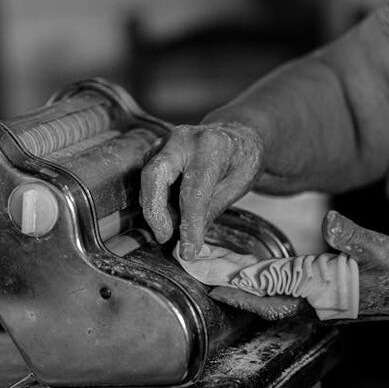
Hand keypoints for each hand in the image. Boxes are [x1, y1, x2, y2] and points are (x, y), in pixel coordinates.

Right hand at [140, 121, 262, 259]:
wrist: (238, 136)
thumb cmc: (241, 162)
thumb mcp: (236, 188)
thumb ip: (210, 213)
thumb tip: (190, 246)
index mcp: (211, 146)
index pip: (194, 192)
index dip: (189, 225)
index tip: (188, 251)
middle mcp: (183, 138)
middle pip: (154, 176)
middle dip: (155, 212)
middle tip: (165, 237)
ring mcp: (166, 140)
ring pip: (147, 178)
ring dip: (155, 208)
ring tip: (173, 227)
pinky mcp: (156, 149)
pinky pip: (147, 177)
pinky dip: (154, 198)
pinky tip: (169, 212)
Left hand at [211, 211, 388, 322]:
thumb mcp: (383, 249)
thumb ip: (355, 238)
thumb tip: (330, 223)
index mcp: (325, 296)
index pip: (274, 296)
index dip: (243, 291)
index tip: (215, 286)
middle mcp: (318, 306)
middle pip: (266, 300)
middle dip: (237, 290)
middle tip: (206, 275)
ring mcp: (323, 305)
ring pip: (276, 299)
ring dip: (250, 288)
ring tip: (224, 272)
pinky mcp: (328, 299)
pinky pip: (290, 295)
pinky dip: (269, 285)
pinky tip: (260, 272)